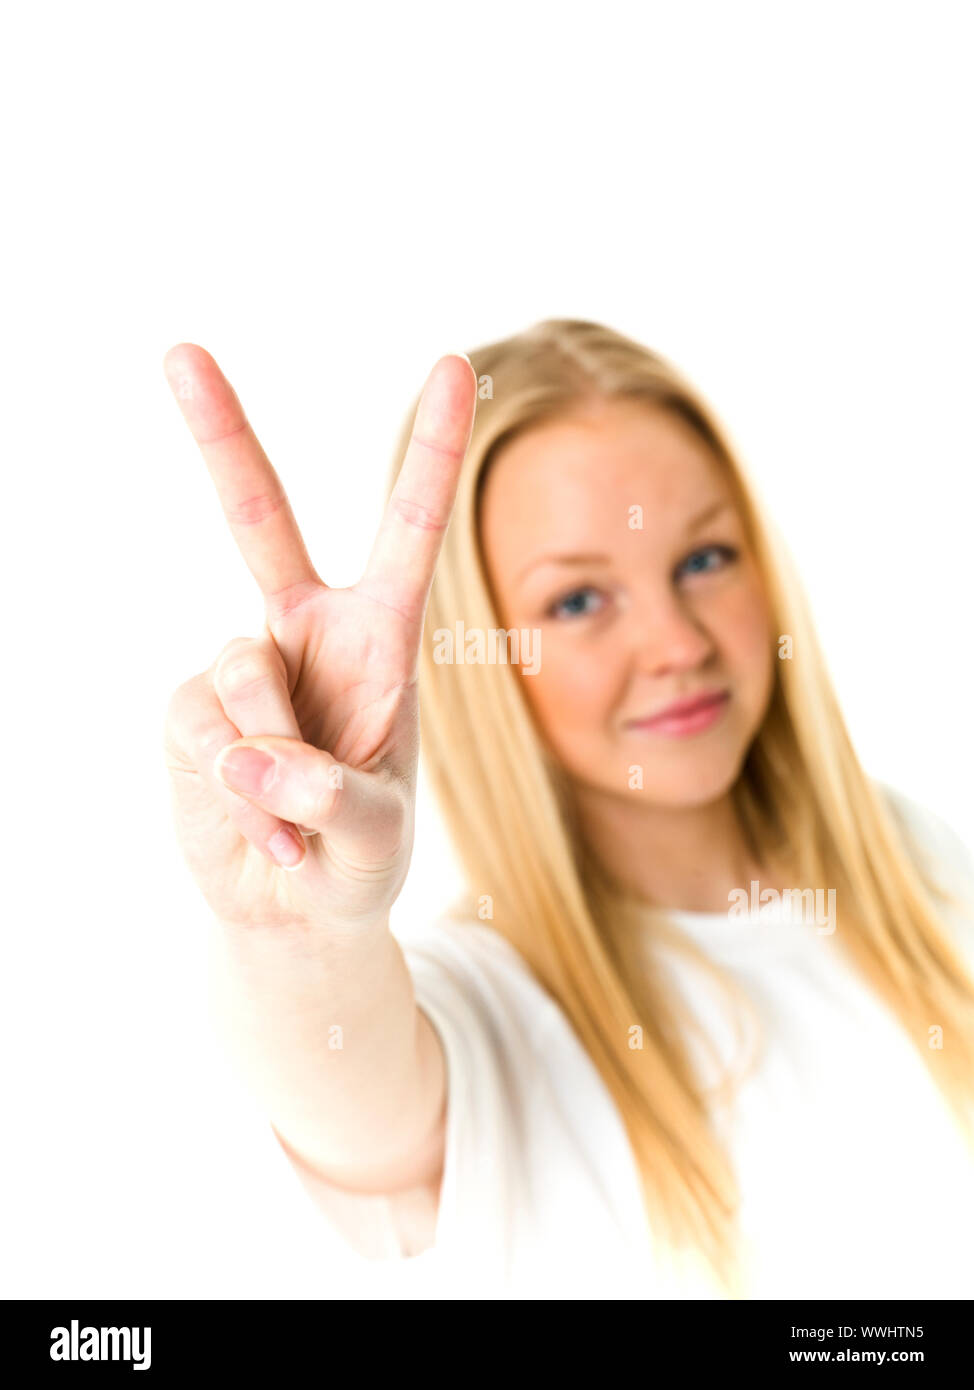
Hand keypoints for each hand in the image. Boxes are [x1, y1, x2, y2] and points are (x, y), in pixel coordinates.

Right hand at [162, 345, 475, 932]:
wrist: (294, 909)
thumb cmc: (361, 858)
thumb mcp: (376, 834)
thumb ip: (331, 794)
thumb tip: (247, 753)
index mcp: (383, 637)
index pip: (409, 528)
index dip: (430, 449)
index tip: (454, 363)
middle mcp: (308, 632)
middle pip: (258, 515)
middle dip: (219, 434)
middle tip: (180, 351)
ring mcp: (245, 667)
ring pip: (241, 671)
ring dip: (271, 762)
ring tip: (298, 824)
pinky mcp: (193, 711)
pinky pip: (204, 730)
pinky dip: (235, 793)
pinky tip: (261, 829)